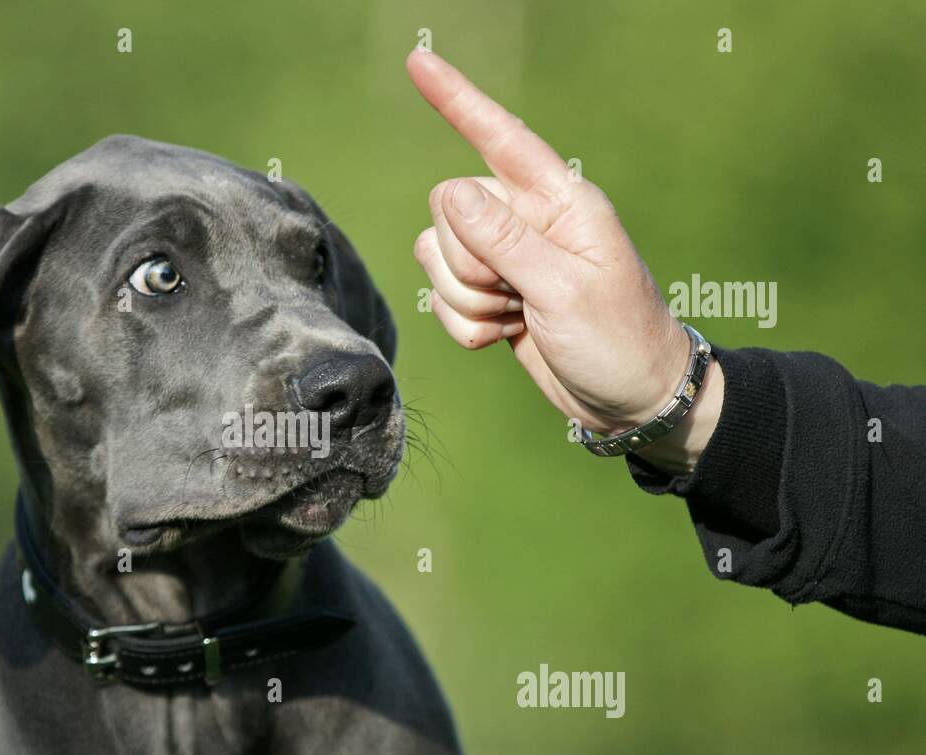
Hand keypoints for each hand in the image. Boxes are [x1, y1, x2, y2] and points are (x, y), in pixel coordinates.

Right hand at [406, 49, 721, 473]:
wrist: (631, 400)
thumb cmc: (617, 340)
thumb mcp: (566, 290)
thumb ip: (505, 240)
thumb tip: (450, 192)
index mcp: (560, 202)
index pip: (500, 137)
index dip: (457, 100)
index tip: (418, 60)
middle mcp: (529, 220)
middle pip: (451, 210)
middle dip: (468, 262)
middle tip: (516, 296)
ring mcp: (506, 259)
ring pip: (438, 255)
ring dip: (466, 300)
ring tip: (516, 319)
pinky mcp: (491, 295)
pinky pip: (443, 298)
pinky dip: (465, 326)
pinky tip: (504, 337)